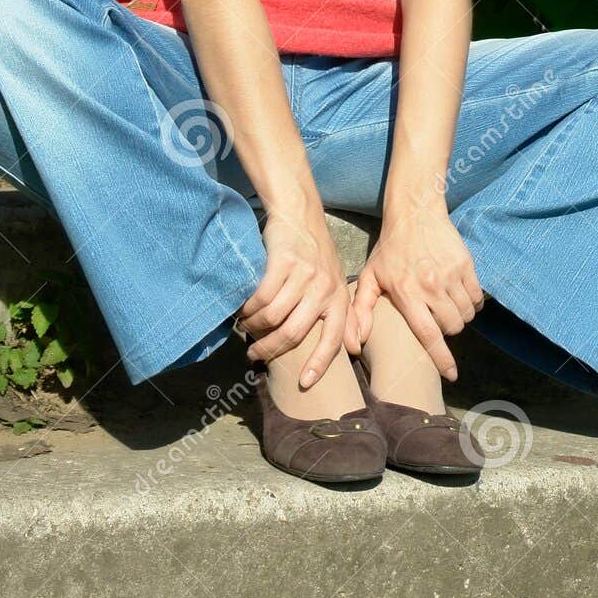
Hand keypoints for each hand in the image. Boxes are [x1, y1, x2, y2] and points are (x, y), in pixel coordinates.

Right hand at [235, 207, 360, 386]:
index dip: (318, 364)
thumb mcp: (337, 283)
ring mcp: (305, 275)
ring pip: (274, 317)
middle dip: (270, 349)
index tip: (304, 383)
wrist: (300, 214)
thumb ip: (345, 315)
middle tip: (254, 355)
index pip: (333, 339)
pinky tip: (243, 310)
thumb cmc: (316, 253)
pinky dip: (249, 309)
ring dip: (254, 328)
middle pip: (295, 333)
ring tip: (246, 329)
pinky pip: (262, 297)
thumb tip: (354, 348)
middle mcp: (325, 288)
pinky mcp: (284, 262)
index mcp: (340, 297)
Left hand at [351, 201, 483, 380]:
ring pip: (467, 314)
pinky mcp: (466, 265)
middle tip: (437, 321)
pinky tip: (458, 295)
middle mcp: (431, 286)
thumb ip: (361, 311)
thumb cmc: (389, 249)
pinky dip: (471, 302)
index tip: (452, 375)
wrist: (414, 213)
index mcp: (407, 293)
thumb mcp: (369, 277)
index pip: (429, 336)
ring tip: (446, 307)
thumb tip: (355, 345)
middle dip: (448, 332)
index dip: (441, 359)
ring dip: (460, 317)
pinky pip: (477, 297)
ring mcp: (451, 275)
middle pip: (452, 327)